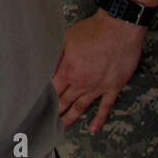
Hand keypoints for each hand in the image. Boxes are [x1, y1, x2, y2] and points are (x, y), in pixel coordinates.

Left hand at [51, 10, 146, 132]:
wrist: (119, 29)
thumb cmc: (91, 31)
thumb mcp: (65, 40)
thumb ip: (56, 57)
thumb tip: (46, 70)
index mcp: (68, 71)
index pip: (52, 90)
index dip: (44, 98)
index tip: (38, 106)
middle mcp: (82, 83)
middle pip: (64, 101)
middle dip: (54, 111)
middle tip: (46, 121)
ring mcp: (99, 87)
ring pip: (82, 106)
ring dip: (71, 117)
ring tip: (62, 126)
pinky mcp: (113, 87)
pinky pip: (106, 107)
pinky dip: (99, 118)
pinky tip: (93, 128)